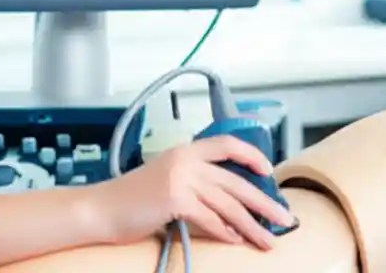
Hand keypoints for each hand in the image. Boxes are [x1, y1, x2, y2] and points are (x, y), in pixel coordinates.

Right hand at [91, 135, 295, 249]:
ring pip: (228, 204)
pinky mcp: (175, 200)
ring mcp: (181, 179)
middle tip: (285, 218)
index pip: (227, 144)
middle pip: (237, 181)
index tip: (268, 171)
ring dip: (252, 225)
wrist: (100, 209)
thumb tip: (227, 202)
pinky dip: (225, 232)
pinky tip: (235, 240)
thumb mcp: (166, 178)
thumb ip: (194, 181)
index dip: (251, 155)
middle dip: (265, 203)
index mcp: (186, 150)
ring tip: (268, 239)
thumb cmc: (131, 199)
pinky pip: (210, 218)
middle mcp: (186, 160)